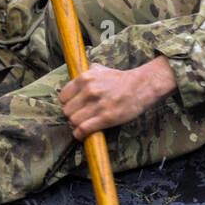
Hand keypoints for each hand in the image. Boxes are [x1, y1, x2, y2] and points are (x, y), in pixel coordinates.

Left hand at [58, 57, 177, 139]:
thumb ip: (87, 73)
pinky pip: (83, 130)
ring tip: (83, 124)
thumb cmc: (121, 79)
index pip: (63, 97)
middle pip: (67, 111)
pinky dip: (80, 134)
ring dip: (76, 125)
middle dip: (72, 115)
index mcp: (85, 78)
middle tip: (80, 116)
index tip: (73, 106)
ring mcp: (97, 105)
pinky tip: (83, 134)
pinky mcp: (106, 118)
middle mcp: (89, 91)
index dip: (67, 103)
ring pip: (73, 121)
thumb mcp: (102, 69)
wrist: (141, 86)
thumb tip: (76, 75)